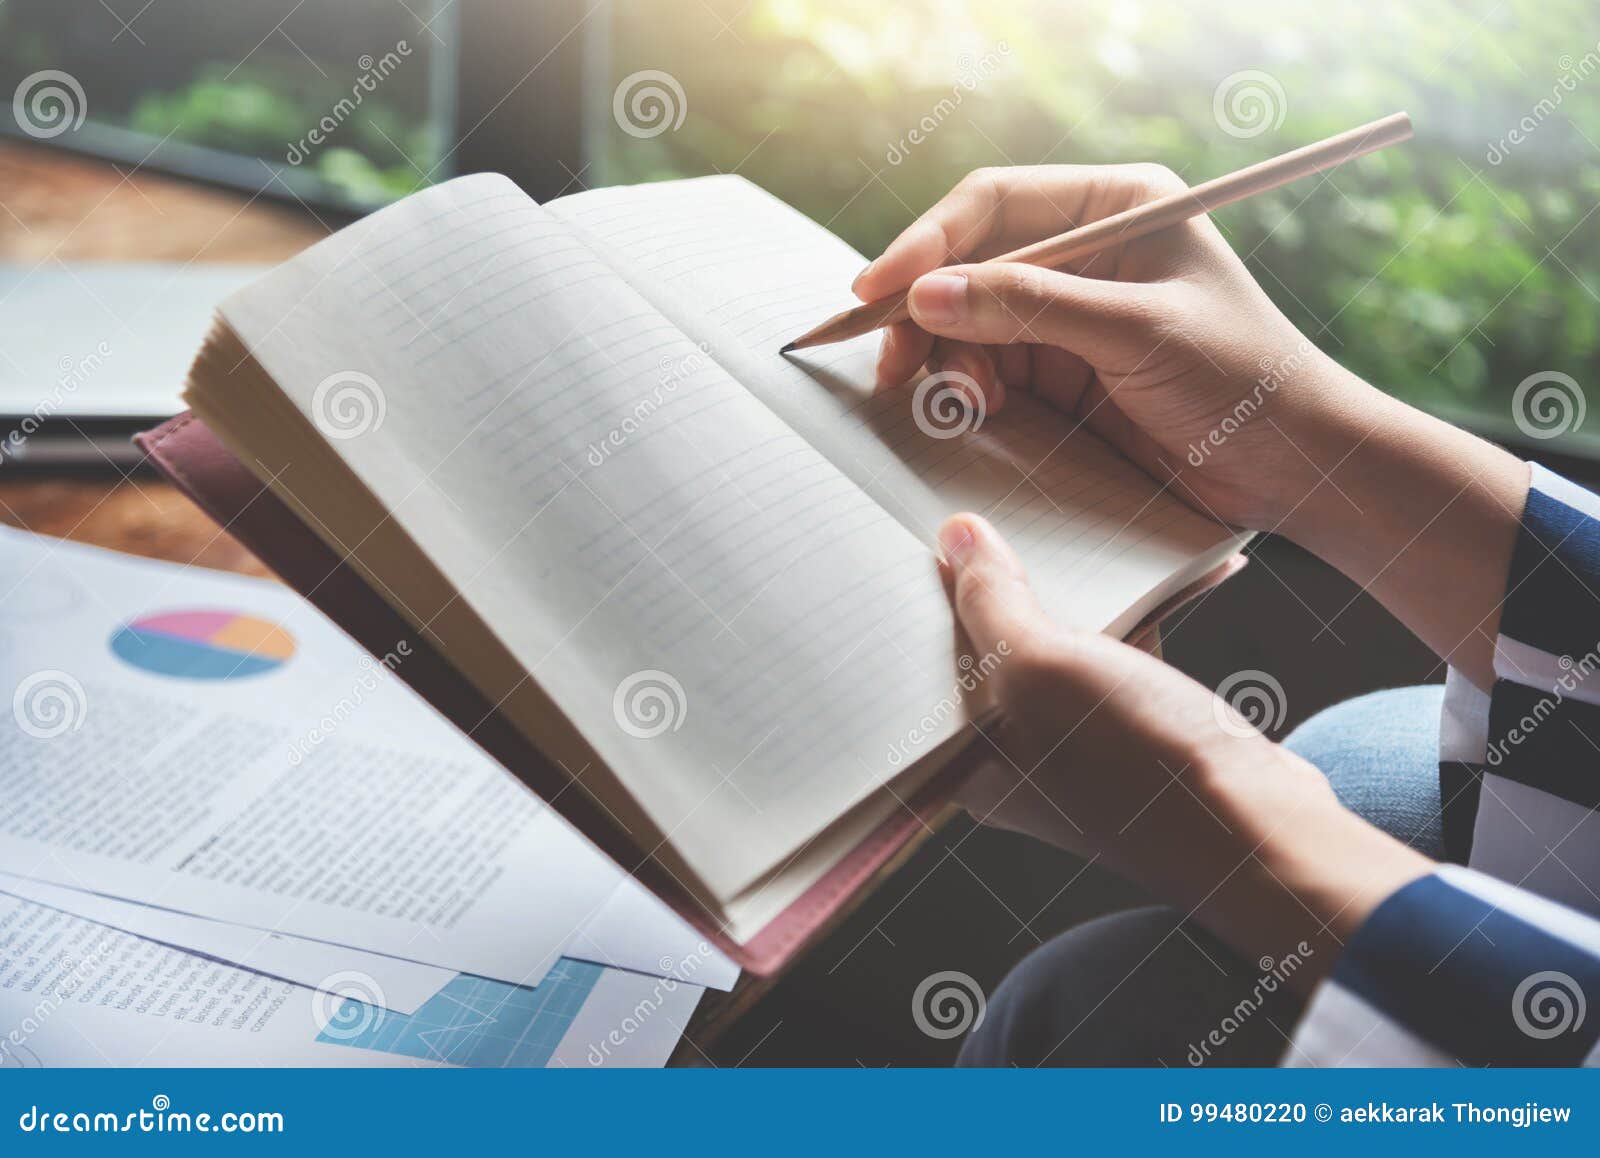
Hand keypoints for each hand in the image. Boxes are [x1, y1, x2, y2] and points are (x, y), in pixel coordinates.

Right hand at [858, 164, 1371, 531]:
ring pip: (967, 320)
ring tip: (954, 400)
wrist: (1292, 466)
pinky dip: (965, 387)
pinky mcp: (1060, 369)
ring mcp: (1069, 312)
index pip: (993, 204)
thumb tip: (927, 294)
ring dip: (944, 358)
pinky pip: (985, 365)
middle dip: (925, 310)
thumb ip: (1030, 307)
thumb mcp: (1137, 332)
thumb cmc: (1243, 379)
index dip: (927, 243)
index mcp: (1117, 205)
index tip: (879, 291)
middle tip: (894, 364)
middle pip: (968, 262)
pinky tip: (975, 411)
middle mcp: (1087, 249)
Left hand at [938, 512, 1431, 981]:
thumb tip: (955, 538)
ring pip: (1063, 648)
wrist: (1262, 827)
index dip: (924, 605)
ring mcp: (1084, 747)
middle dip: (1002, 585)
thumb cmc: (1137, 765)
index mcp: (969, 764)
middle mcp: (1019, 762)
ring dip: (1078, 590)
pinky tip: (1171, 566)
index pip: (925, 672)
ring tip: (1073, 522)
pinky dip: (1143, 610)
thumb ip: (990, 602)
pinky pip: (1126, 652)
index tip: (926, 538)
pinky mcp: (1144, 731)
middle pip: (993, 653)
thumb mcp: (1039, 667)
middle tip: (994, 515)